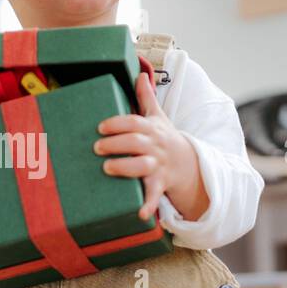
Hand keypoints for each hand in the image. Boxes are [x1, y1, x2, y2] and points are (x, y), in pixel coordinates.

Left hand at [94, 72, 201, 220]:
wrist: (189, 163)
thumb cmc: (166, 138)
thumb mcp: (158, 117)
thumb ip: (146, 97)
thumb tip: (139, 74)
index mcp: (152, 129)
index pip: (135, 123)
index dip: (118, 123)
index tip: (101, 127)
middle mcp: (155, 146)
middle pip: (137, 143)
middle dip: (117, 144)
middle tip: (97, 147)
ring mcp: (158, 166)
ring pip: (143, 167)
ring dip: (125, 168)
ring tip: (107, 168)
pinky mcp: (160, 183)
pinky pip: (154, 195)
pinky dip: (147, 205)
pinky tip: (139, 214)